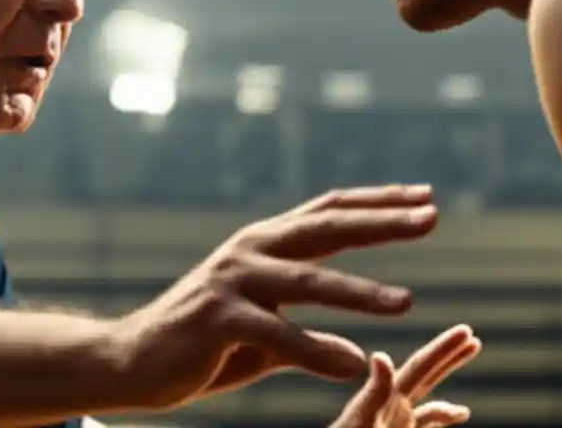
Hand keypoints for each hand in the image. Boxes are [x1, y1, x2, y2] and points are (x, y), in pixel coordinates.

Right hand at [111, 184, 437, 410]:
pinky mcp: (217, 319)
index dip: (378, 202)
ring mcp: (232, 282)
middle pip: (326, 227)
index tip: (425, 197)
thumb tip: (351, 338)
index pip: (329, 212)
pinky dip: (317, 351)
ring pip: (307, 281)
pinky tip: (353, 363)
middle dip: (383, 221)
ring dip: (360, 291)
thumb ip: (303, 320)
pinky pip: (277, 337)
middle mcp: (250, 251)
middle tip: (431, 216)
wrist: (130, 360)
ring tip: (406, 303)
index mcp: (263, 243)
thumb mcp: (260, 321)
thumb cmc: (201, 342)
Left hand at [331, 325, 481, 427]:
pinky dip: (444, 416)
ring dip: (450, 386)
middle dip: (448, 356)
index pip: (419, 368)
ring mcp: (395, 425)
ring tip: (466, 367)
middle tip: (471, 334)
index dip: (443, 349)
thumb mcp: (360, 421)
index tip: (467, 330)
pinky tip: (461, 411)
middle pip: (425, 377)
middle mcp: (392, 409)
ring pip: (430, 403)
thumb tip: (381, 355)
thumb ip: (373, 393)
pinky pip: (425, 425)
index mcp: (384, 399)